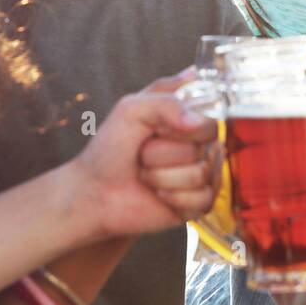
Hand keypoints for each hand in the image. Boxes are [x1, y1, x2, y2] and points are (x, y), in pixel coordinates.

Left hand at [69, 78, 219, 238]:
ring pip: (200, 174)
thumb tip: (198, 122)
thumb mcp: (131, 109)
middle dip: (164, 153)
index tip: (156, 130)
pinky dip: (174, 198)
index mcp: (189, 118)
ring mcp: (201, 173)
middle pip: (205, 147)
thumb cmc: (110, 148)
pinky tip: (158, 194)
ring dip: (163, 176)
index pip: (211, 120)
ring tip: (146, 175)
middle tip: (143, 155)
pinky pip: (203, 199)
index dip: (183, 128)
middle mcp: (200, 145)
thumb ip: (167, 103)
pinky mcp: (198, 202)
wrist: (94, 192)